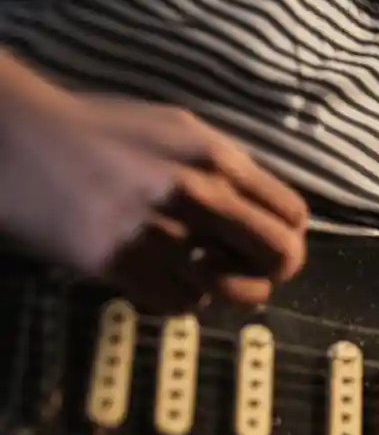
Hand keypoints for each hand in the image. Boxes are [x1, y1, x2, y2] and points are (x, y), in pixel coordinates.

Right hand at [0, 80, 307, 310]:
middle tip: (255, 272)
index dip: (290, 235)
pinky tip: (166, 279)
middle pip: (280, 256)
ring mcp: (159, 233)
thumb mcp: (177, 129)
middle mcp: (198, 195)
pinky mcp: (118, 265)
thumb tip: (267, 206)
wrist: (18, 138)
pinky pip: (180, 305)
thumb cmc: (100, 130)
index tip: (273, 241)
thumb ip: (226, 166)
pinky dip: (182, 300)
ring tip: (209, 277)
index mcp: (217, 157)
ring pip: (233, 291)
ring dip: (228, 291)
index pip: (294, 215)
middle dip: (275, 270)